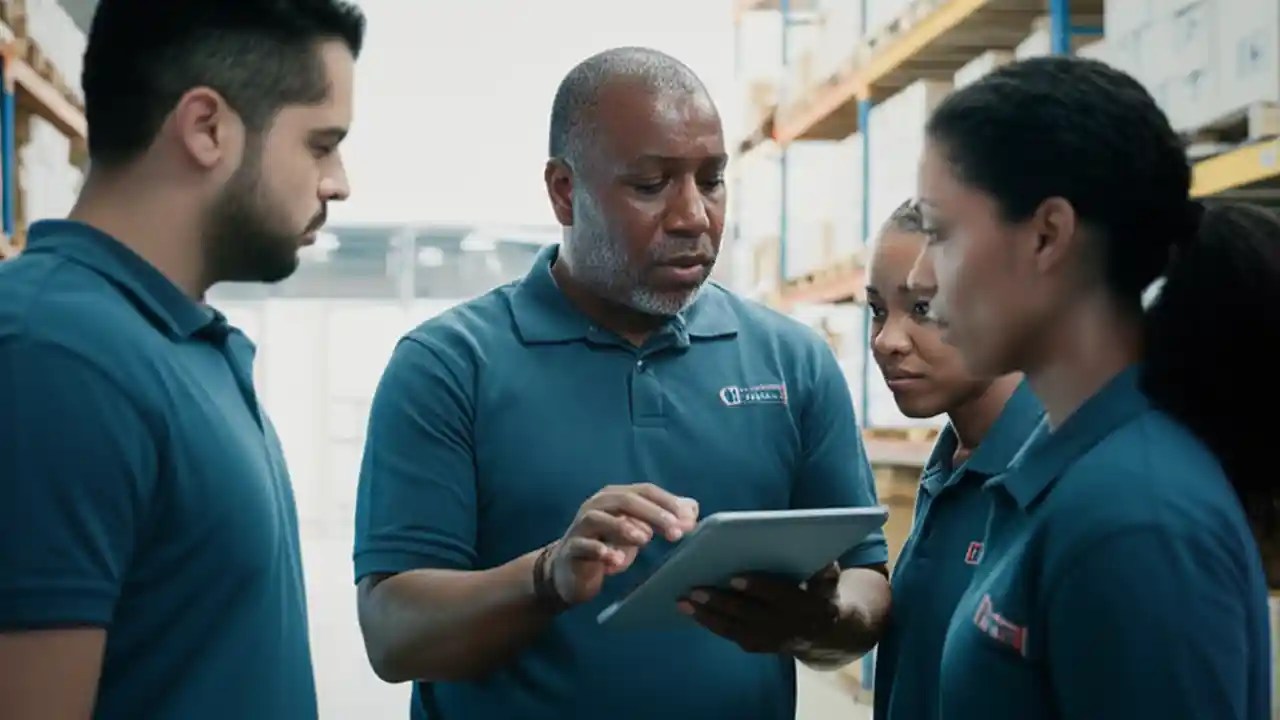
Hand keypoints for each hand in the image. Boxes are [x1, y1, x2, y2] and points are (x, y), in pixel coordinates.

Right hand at [547, 483, 698, 605]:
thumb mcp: (638, 531)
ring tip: (644, 539)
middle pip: (626, 500)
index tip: (689, 520)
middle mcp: (597, 505)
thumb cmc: (608, 546)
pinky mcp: (570, 549)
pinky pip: (582, 545)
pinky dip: (599, 550)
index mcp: (616, 496)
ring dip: (623, 526)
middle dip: (653, 514)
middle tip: (676, 533)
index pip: (645, 490)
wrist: (570, 572)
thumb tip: (692, 509)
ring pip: (599, 518)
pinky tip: (614, 560)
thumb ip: (663, 519)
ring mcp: (581, 526)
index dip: (668, 502)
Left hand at [678, 563, 841, 654]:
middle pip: (750, 616)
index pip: (780, 597)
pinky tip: (691, 611)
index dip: (758, 588)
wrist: (826, 634)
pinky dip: (711, 624)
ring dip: (708, 617)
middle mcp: (789, 628)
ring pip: (736, 630)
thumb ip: (825, 572)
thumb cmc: (822, 594)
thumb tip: (820, 555)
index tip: (734, 577)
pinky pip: (732, 636)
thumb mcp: (830, 582)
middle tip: (695, 590)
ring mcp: (772, 642)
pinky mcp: (759, 647)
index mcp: (809, 608)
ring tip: (683, 602)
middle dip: (721, 603)